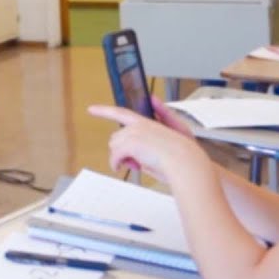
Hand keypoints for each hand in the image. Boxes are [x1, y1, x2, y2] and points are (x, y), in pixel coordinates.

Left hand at [88, 97, 207, 184]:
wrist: (186, 162)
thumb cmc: (184, 153)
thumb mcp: (172, 137)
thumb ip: (154, 132)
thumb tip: (142, 133)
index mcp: (148, 122)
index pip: (122, 113)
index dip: (105, 111)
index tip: (92, 109)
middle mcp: (139, 125)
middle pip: (116, 137)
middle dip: (121, 150)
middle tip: (135, 161)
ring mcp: (134, 133)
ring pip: (115, 147)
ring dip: (121, 157)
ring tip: (138, 165)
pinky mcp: (130, 144)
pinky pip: (115, 156)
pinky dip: (116, 164)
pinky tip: (122, 168)